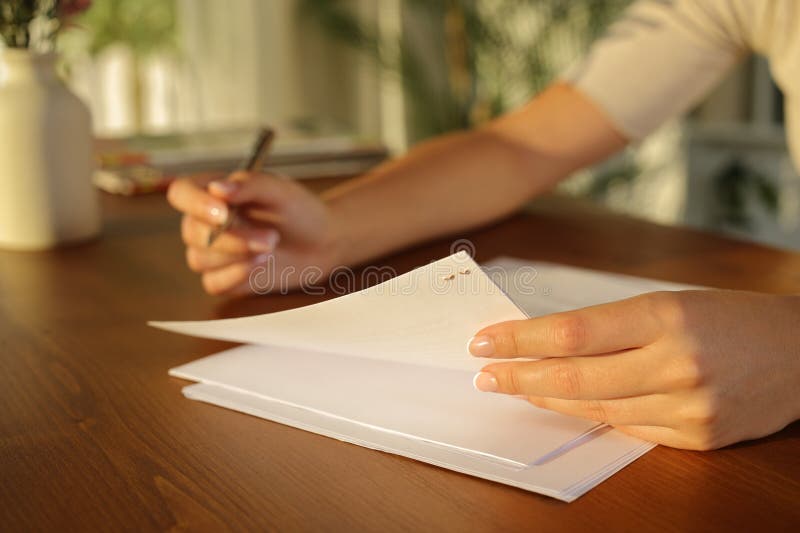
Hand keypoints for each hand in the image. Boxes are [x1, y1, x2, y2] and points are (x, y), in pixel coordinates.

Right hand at [167, 172, 340, 295]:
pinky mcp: (223, 279)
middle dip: (233, 238)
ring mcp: (211, 252)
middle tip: (271, 238)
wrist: (322, 242)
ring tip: (272, 247)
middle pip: (193, 232)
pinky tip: (261, 266)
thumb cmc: (299, 210)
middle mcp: (204, 222)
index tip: (224, 213)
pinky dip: (236, 276)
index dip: (195, 204)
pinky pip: (212, 283)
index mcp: (212, 192)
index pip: (181, 193)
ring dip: (238, 256)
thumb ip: (250, 185)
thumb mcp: (280, 190)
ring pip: (200, 259)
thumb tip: (217, 189)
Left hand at [469, 290, 799, 449]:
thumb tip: (545, 342)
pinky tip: (565, 407)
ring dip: (547, 401)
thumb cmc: (728, 317)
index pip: (572, 332)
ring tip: (515, 388)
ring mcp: (688, 406)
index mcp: (665, 315)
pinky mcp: (698, 438)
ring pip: (595, 409)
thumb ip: (610, 327)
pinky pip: (627, 428)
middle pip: (575, 378)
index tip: (485, 342)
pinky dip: (592, 416)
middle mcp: (676, 363)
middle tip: (485, 375)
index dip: (520, 340)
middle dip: (519, 378)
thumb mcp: (667, 303)